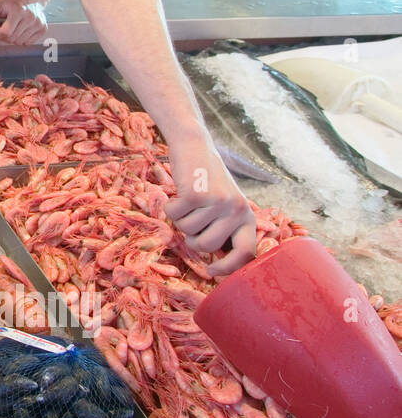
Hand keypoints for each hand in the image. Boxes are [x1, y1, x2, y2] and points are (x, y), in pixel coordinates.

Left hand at [0, 0, 47, 44]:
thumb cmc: (12, 2)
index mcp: (18, 11)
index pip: (6, 32)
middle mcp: (30, 17)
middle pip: (12, 38)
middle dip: (3, 36)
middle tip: (2, 28)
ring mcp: (38, 23)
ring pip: (19, 42)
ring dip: (12, 38)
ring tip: (11, 28)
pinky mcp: (43, 28)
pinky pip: (28, 43)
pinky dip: (21, 40)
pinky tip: (19, 31)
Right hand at [163, 144, 257, 275]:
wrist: (195, 146)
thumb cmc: (207, 180)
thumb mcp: (225, 205)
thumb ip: (225, 229)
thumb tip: (218, 262)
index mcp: (247, 217)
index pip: (245, 253)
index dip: (228, 268)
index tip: (212, 271)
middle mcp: (236, 210)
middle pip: (206, 246)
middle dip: (192, 238)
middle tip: (192, 220)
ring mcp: (217, 202)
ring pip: (187, 231)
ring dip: (180, 219)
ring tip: (188, 201)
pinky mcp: (196, 194)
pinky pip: (174, 215)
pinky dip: (170, 207)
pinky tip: (179, 193)